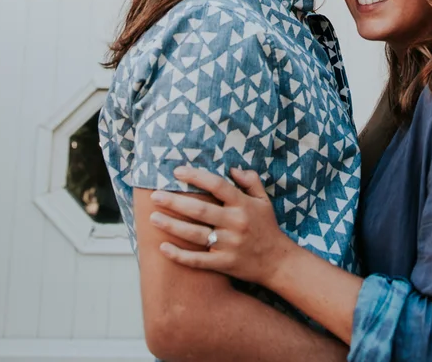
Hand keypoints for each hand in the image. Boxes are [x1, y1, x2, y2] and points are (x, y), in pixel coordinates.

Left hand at [150, 165, 295, 287]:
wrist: (278, 262)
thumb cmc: (267, 227)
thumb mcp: (263, 200)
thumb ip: (250, 181)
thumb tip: (232, 168)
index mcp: (243, 205)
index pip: (217, 185)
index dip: (196, 176)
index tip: (177, 171)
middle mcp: (235, 224)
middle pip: (200, 210)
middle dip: (174, 202)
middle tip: (155, 195)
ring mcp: (229, 245)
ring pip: (195, 235)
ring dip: (171, 226)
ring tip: (153, 217)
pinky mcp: (224, 264)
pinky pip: (197, 260)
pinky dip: (179, 255)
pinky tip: (163, 248)